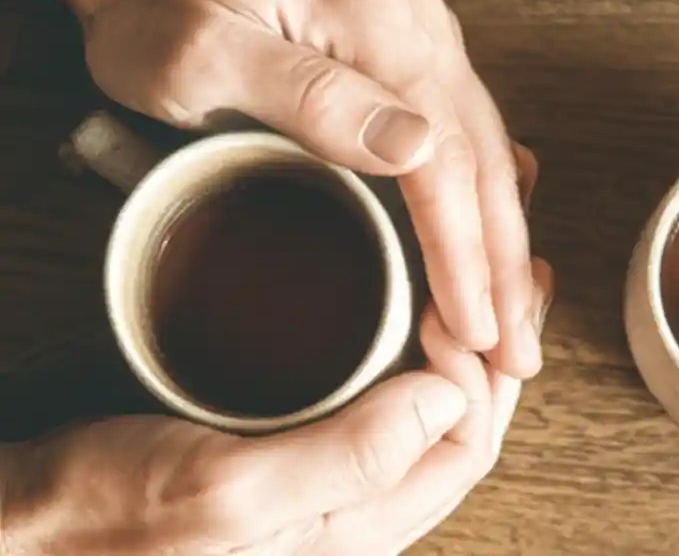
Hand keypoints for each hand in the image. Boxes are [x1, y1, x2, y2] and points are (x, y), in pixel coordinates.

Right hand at [0, 257, 552, 555]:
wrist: (31, 519)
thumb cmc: (108, 517)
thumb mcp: (227, 492)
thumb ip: (344, 460)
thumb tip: (449, 398)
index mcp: (356, 532)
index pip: (464, 449)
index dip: (477, 374)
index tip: (450, 309)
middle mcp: (354, 511)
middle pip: (458, 429)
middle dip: (487, 354)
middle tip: (499, 282)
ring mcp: (325, 481)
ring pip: (422, 410)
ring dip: (456, 347)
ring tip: (472, 284)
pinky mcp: (292, 448)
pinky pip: (375, 399)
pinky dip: (403, 349)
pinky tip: (401, 308)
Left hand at [80, 0, 538, 375]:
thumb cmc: (159, 9)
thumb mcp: (206, 56)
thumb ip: (311, 95)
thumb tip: (417, 145)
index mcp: (378, 24)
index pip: (446, 161)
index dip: (466, 256)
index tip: (477, 331)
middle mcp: (419, 26)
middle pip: (486, 164)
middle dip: (504, 269)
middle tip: (516, 354)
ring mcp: (423, 37)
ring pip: (489, 154)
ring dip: (503, 244)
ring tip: (509, 322)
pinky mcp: (412, 53)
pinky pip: (468, 137)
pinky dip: (483, 205)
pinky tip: (490, 249)